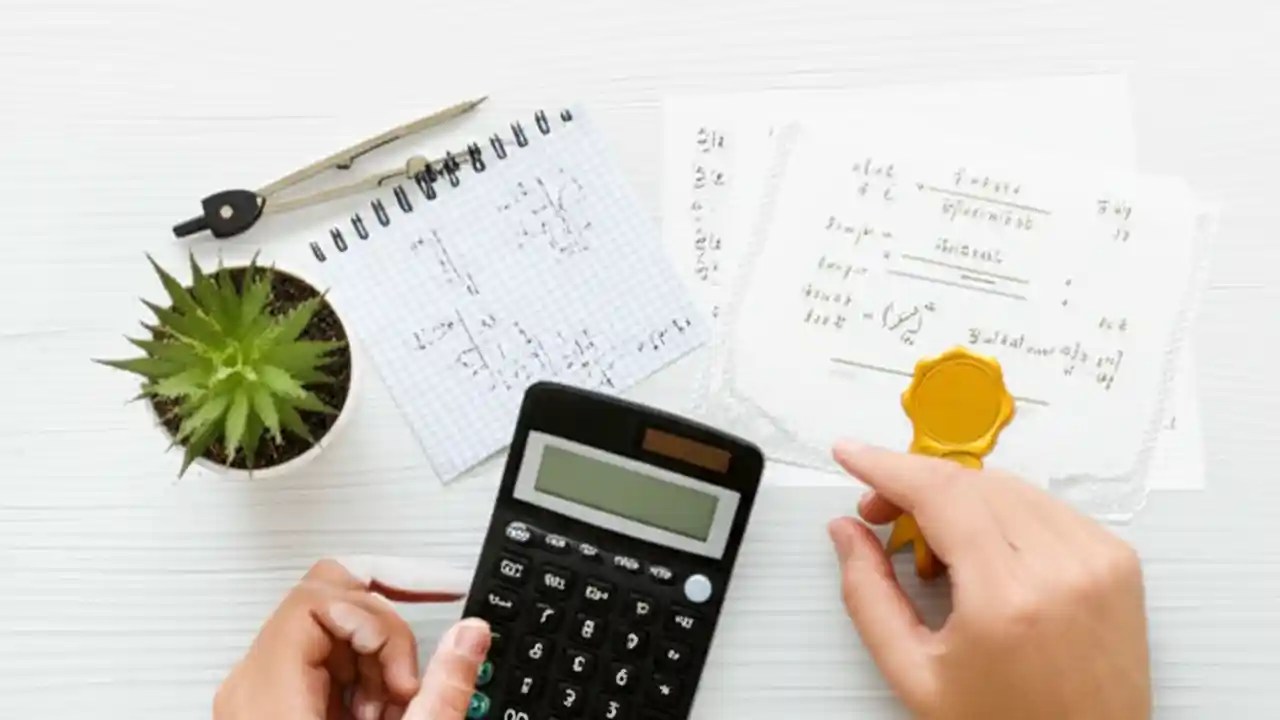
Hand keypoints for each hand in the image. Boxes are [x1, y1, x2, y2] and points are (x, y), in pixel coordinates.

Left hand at [214, 556, 477, 719]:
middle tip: (414, 671)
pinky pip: (320, 664)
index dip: (385, 597)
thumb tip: (471, 635)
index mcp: (268, 690)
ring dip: (378, 661)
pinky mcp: (272, 708)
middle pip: (326, 602)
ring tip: (396, 708)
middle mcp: (251, 686)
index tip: (435, 602)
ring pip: (328, 632)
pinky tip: (381, 712)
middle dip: (386, 630)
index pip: (323, 595)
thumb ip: (442, 688)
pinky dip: (362, 679)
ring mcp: (258, 698)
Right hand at [828, 442, 1150, 719]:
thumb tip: (847, 533)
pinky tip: (982, 547)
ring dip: (957, 496)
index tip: (853, 455)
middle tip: (879, 511)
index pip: (939, 493)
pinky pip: (1045, 505)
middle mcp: (1062, 569)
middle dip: (913, 483)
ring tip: (931, 538)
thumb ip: (868, 595)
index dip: (886, 465)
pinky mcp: (1118, 560)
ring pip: (1007, 486)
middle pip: (970, 482)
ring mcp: (1098, 560)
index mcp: (1008, 599)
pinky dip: (1003, 512)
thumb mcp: (915, 675)